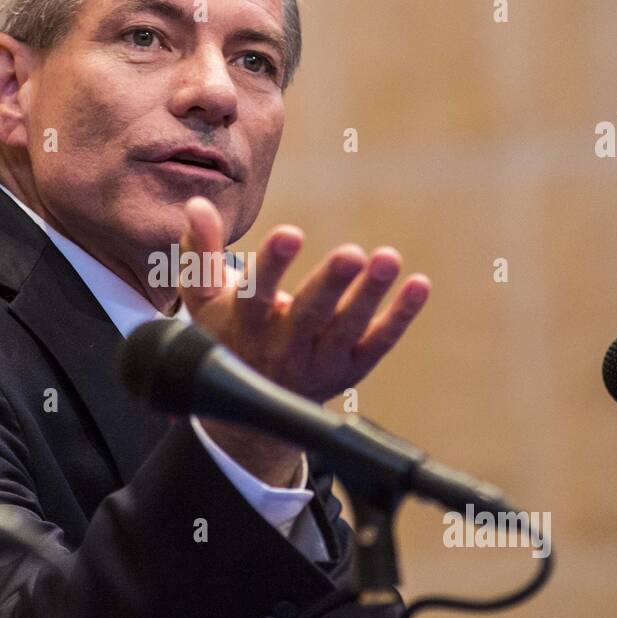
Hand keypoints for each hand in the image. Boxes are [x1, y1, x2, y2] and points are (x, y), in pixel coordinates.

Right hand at [178, 197, 430, 405]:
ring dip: (370, 295)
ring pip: (347, 329)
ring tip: (388, 258)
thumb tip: (198, 204)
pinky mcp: (350, 369)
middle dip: (330, 284)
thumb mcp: (204, 299)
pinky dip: (400, 317)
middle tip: (352, 253)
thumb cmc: (228, 335)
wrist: (251, 412)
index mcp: (246, 326)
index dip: (273, 265)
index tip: (290, 234)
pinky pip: (378, 343)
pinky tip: (418, 285)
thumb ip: (199, 251)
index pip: (256, 295)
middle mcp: (282, 349)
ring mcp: (319, 362)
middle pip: (308, 316)